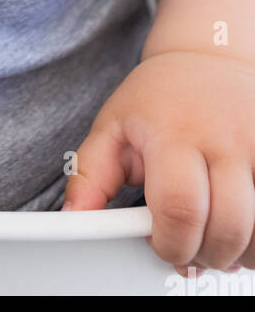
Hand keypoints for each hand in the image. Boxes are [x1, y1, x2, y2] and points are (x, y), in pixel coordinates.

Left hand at [62, 51, 254, 273]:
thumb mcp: (113, 125)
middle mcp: (225, 138)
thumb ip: (89, 175)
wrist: (207, 56)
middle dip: (205, 255)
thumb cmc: (158, 97)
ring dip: (237, 252)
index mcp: (174, 132)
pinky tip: (240, 228)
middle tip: (189, 249)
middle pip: (228, 226)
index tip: (159, 243)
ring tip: (214, 238)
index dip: (170, 242)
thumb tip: (73, 220)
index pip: (180, 207)